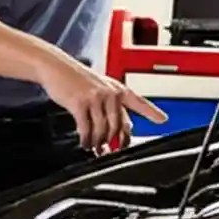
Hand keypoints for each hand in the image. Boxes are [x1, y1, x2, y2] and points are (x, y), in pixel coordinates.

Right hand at [36, 53, 167, 153]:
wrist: (54, 66)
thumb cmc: (75, 78)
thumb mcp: (98, 88)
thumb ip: (111, 106)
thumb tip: (121, 130)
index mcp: (116, 89)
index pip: (139, 102)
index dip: (152, 112)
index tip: (163, 120)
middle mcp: (109, 93)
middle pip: (118, 125)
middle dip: (115, 142)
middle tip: (109, 151)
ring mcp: (95, 97)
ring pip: (102, 130)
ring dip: (98, 143)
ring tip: (94, 147)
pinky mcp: (79, 103)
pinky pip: (86, 129)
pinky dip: (86, 140)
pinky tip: (84, 143)